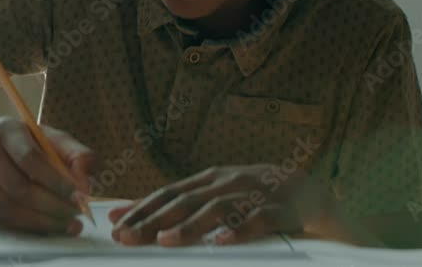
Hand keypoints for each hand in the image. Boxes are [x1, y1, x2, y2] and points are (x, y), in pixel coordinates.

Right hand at [0, 117, 97, 235]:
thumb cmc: (23, 140)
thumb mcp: (50, 137)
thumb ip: (75, 154)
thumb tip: (86, 183)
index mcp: (7, 131)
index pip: (30, 159)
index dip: (56, 181)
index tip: (78, 195)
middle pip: (19, 188)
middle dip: (53, 206)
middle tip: (76, 214)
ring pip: (8, 208)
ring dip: (42, 221)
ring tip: (67, 223)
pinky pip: (2, 219)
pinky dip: (28, 226)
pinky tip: (48, 226)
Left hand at [109, 165, 328, 246]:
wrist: (306, 191)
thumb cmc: (248, 196)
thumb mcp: (212, 194)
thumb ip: (174, 204)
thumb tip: (125, 212)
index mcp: (207, 180)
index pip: (167, 194)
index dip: (141, 208)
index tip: (115, 224)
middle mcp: (225, 183)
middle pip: (184, 202)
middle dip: (153, 220)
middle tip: (128, 236)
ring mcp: (251, 195)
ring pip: (216, 210)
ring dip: (189, 226)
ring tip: (166, 241)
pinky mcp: (277, 211)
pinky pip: (256, 220)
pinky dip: (238, 230)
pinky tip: (222, 242)